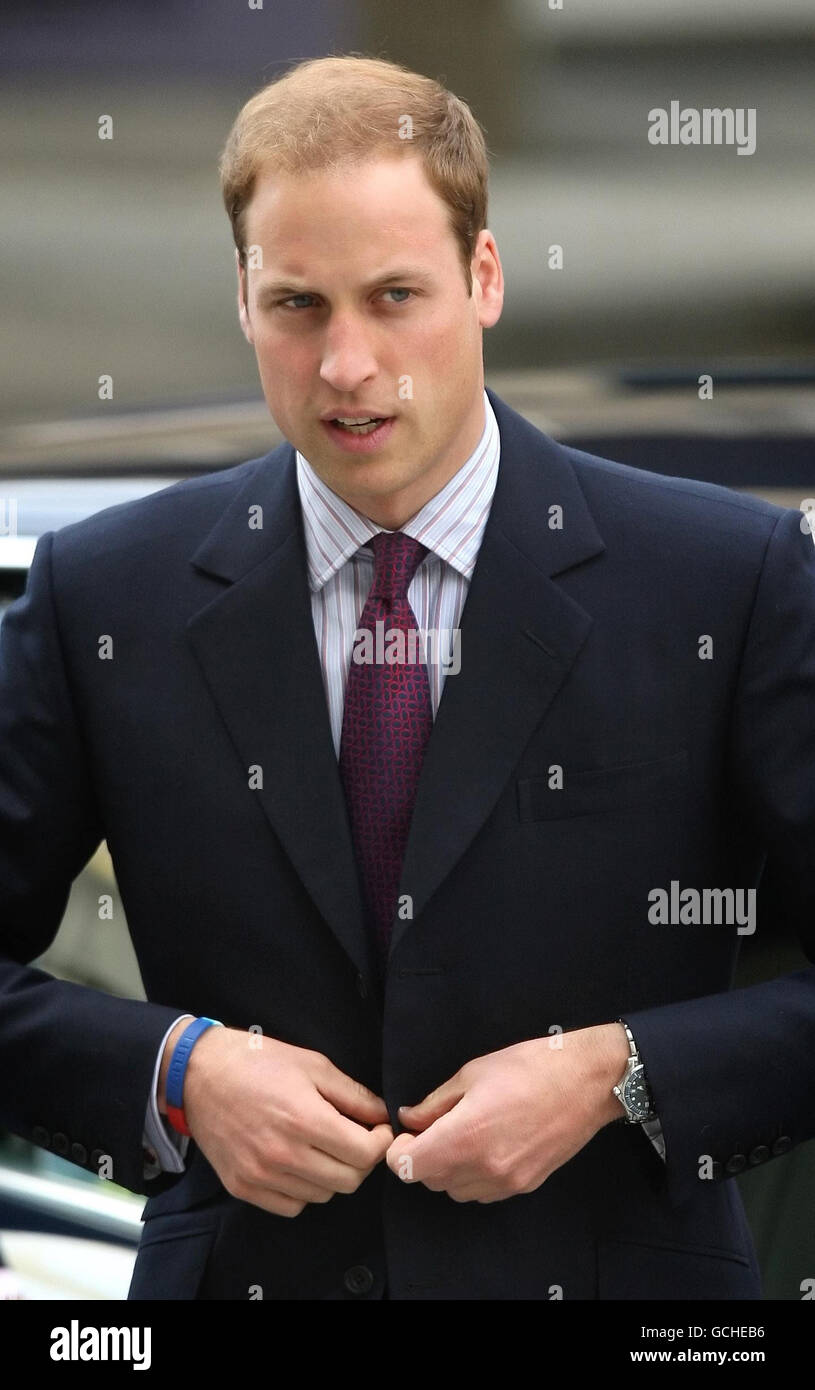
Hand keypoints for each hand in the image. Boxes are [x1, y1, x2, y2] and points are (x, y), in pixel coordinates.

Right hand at [167, 1025, 392, 1217]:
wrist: (198, 1074)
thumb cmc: (258, 1062)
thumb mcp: (313, 1065)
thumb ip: (353, 1094)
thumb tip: (382, 1115)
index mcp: (304, 1119)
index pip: (364, 1153)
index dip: (379, 1142)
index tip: (377, 1129)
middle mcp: (283, 1154)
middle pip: (348, 1181)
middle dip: (361, 1160)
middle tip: (354, 1139)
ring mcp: (260, 1175)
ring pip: (322, 1196)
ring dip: (332, 1175)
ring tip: (322, 1147)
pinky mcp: (243, 1188)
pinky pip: (291, 1206)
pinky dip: (303, 1190)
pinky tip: (298, 1163)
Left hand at [385, 1023, 628, 1202]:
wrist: (586, 1083)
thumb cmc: (529, 1068)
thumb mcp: (472, 1074)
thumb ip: (435, 1103)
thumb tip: (409, 1119)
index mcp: (464, 1137)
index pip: (408, 1167)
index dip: (400, 1150)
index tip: (408, 1133)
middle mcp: (483, 1168)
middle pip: (430, 1180)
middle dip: (423, 1157)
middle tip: (433, 1128)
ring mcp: (506, 1182)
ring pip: (455, 1191)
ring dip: (448, 1170)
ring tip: (462, 1136)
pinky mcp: (525, 1186)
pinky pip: (483, 1193)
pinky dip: (473, 1177)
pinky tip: (486, 1147)